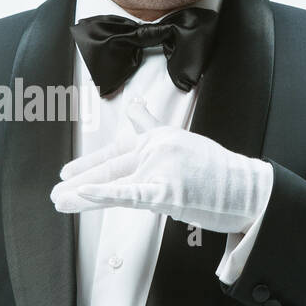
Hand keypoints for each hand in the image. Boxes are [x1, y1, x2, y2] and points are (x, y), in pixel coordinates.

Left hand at [50, 102, 271, 233]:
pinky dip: (106, 194)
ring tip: (60, 200)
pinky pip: (131, 194)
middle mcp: (157, 149)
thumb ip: (152, 124)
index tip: (68, 172)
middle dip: (81, 179)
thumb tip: (133, 106)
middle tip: (57, 189)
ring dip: (83, 194)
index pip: (117, 151)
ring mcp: (161, 168)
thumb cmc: (219, 172)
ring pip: (115, 182)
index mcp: (159, 139)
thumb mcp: (183, 140)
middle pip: (110, 167)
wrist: (248, 188)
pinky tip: (85, 194)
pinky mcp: (168, 189)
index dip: (90, 164)